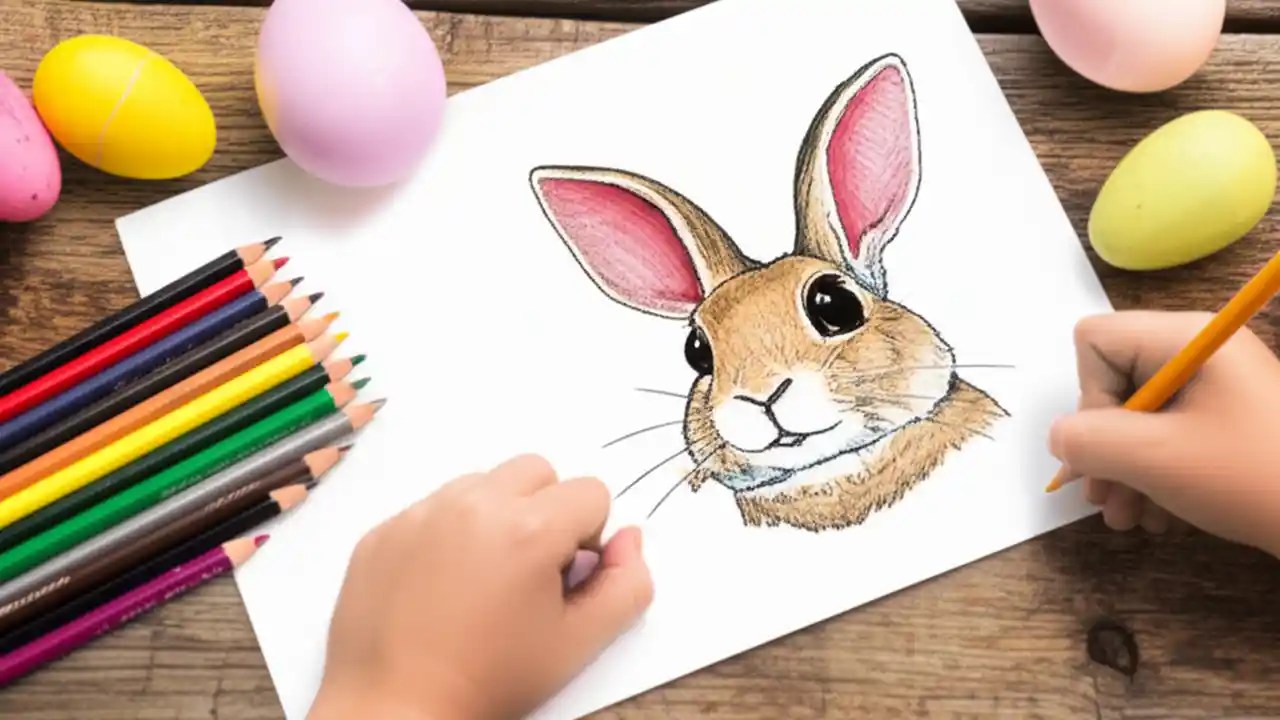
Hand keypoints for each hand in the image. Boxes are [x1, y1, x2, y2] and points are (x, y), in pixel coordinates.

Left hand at [308, 454, 653, 719]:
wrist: (395, 709)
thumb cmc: (488, 681)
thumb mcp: (578, 645)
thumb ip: (626, 586)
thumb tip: (629, 539)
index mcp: (529, 529)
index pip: (591, 492)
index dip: (588, 538)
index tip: (562, 579)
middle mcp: (474, 505)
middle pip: (537, 471)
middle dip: (546, 511)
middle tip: (528, 572)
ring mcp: (422, 514)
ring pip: (483, 483)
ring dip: (496, 516)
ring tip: (484, 578)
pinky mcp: (384, 530)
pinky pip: (433, 507)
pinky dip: (448, 533)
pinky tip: (442, 586)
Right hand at [1048, 311, 1279, 557]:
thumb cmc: (1253, 478)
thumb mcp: (1155, 459)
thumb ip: (1088, 441)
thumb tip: (1061, 440)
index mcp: (1186, 338)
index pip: (1095, 341)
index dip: (1089, 397)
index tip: (1114, 446)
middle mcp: (1200, 351)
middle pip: (1114, 384)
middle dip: (1104, 449)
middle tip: (1107, 502)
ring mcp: (1220, 387)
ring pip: (1139, 418)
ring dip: (1126, 472)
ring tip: (1133, 521)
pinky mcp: (1232, 422)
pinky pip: (1171, 436)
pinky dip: (1158, 476)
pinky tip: (1164, 518)